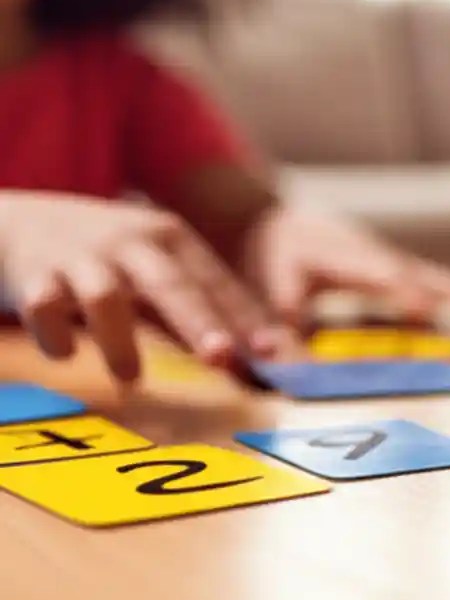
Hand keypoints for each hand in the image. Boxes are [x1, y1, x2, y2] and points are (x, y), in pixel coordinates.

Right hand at [0, 192, 281, 382]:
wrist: (15, 219)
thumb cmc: (104, 254)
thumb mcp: (152, 265)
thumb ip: (193, 306)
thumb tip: (253, 353)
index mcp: (168, 238)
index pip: (214, 281)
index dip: (243, 316)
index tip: (273, 352)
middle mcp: (129, 242)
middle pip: (170, 285)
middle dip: (198, 322)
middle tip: (223, 358)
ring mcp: (81, 256)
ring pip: (107, 298)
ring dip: (121, 342)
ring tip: (132, 379)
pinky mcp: (35, 274)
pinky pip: (46, 306)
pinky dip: (56, 333)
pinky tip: (66, 354)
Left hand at [242, 208, 449, 327]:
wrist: (272, 215)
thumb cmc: (275, 251)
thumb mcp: (273, 278)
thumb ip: (283, 314)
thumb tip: (285, 348)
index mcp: (351, 257)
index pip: (389, 277)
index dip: (412, 294)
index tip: (436, 312)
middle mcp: (380, 257)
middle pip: (431, 277)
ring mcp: (391, 260)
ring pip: (440, 280)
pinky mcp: (395, 268)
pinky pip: (434, 283)